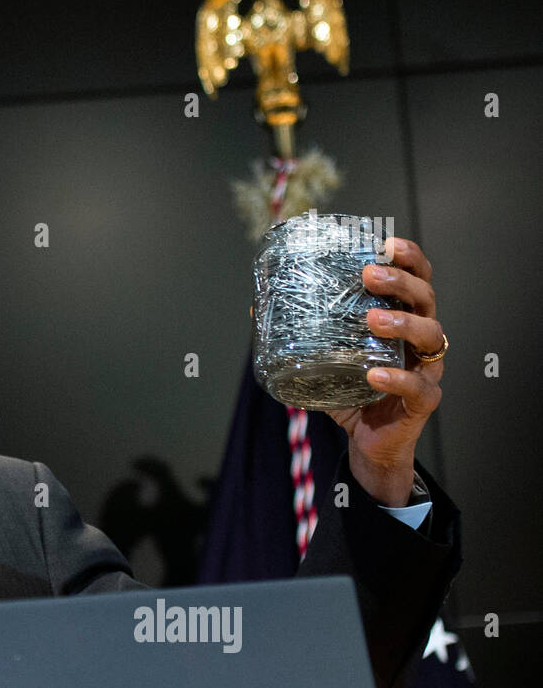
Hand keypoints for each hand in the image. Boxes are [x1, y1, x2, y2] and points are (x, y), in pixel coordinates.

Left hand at [326, 237, 445, 505]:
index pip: (416, 280)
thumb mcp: (324, 358)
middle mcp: (420, 339)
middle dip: (400, 282)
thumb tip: (256, 308)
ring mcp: (427, 369)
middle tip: (370, 276)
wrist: (367, 443)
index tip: (387, 244)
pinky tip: (375, 374)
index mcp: (402, 320)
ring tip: (372, 320)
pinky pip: (419, 387)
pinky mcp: (424, 401)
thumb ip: (300, 334)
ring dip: (403, 323)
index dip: (408, 259)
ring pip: (431, 336)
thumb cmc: (352, 394)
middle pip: (426, 299)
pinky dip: (398, 378)